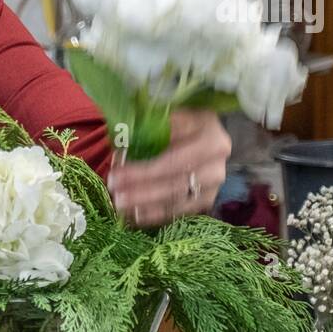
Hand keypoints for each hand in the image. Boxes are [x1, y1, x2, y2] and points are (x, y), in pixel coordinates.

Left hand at [107, 109, 230, 228]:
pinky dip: (154, 215)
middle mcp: (216, 165)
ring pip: (176, 200)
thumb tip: (122, 143)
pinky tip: (133, 216)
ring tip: (120, 204)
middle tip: (116, 192)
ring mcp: (212, 186)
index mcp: (211, 138)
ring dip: (145, 204)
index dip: (145, 168)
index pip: (175, 158)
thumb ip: (148, 127)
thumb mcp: (168, 115)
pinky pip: (178, 212)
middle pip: (175, 182)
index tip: (117, 170)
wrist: (199, 136)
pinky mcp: (204, 201)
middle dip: (142, 188)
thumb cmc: (178, 123)